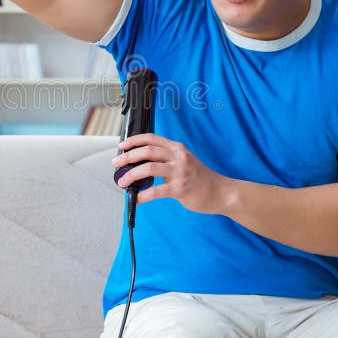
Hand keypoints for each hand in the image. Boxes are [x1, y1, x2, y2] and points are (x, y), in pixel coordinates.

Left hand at [111, 133, 229, 213]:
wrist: (221, 192)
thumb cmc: (200, 178)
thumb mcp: (184, 161)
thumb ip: (167, 159)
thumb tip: (141, 164)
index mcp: (177, 148)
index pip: (151, 138)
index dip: (134, 140)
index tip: (121, 146)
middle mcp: (178, 157)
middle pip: (147, 151)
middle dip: (128, 157)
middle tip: (116, 164)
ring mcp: (180, 172)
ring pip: (149, 168)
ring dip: (131, 175)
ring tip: (122, 182)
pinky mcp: (181, 189)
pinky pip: (156, 191)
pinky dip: (143, 195)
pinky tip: (137, 199)